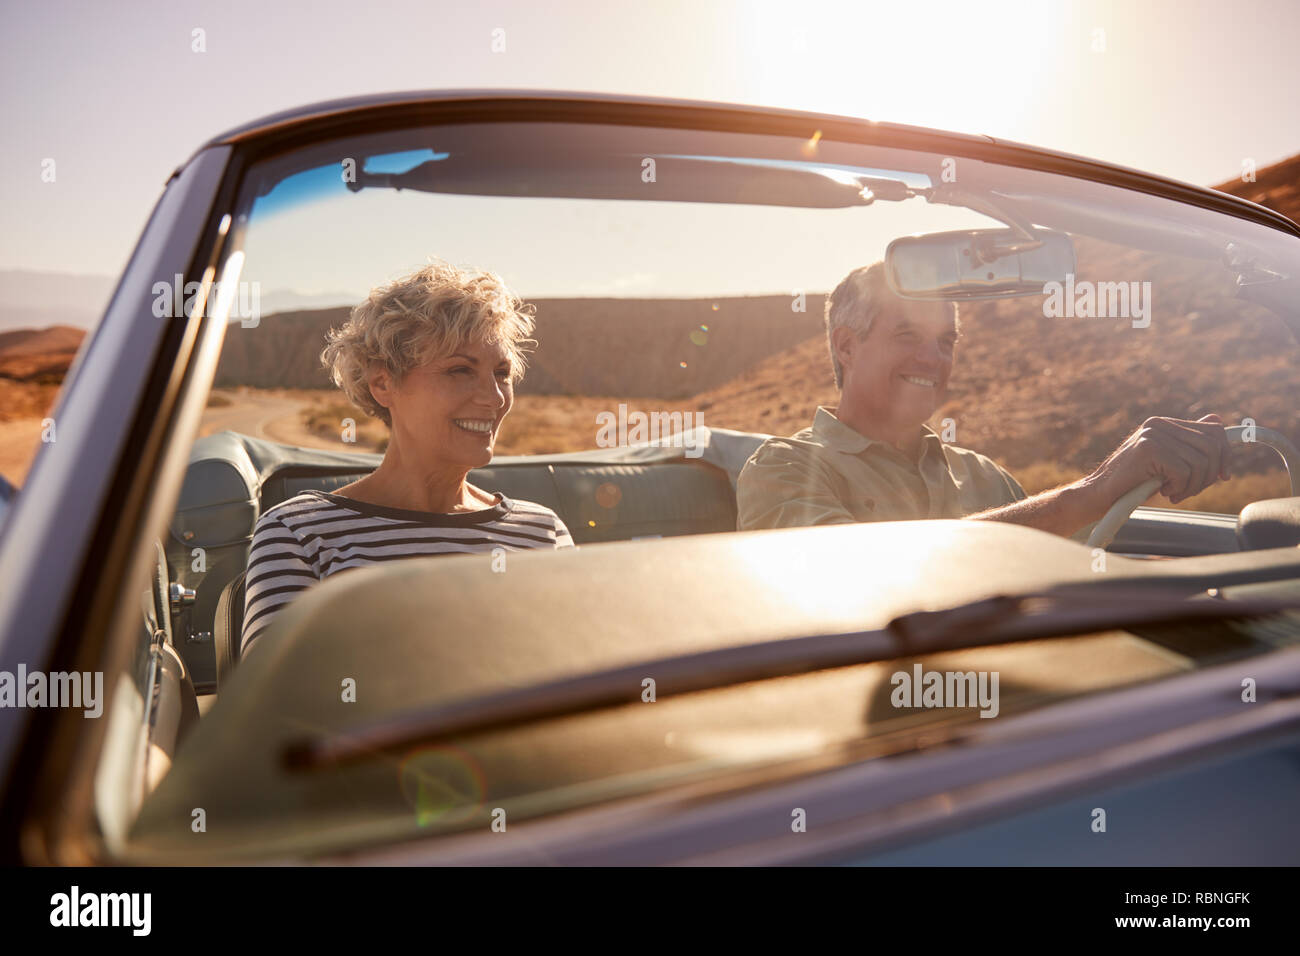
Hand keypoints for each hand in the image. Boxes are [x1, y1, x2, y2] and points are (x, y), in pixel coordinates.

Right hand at [1093, 414, 1230, 504]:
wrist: (1100, 495)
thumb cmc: (1133, 483)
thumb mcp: (1167, 463)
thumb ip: (1189, 444)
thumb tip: (1217, 419)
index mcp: (1164, 424)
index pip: (1213, 431)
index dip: (1225, 455)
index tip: (1223, 476)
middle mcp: (1159, 424)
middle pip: (1212, 446)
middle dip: (1208, 475)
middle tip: (1189, 490)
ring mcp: (1153, 435)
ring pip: (1201, 462)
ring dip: (1193, 486)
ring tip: (1173, 492)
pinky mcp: (1148, 449)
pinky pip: (1184, 472)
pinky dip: (1179, 488)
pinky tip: (1163, 491)